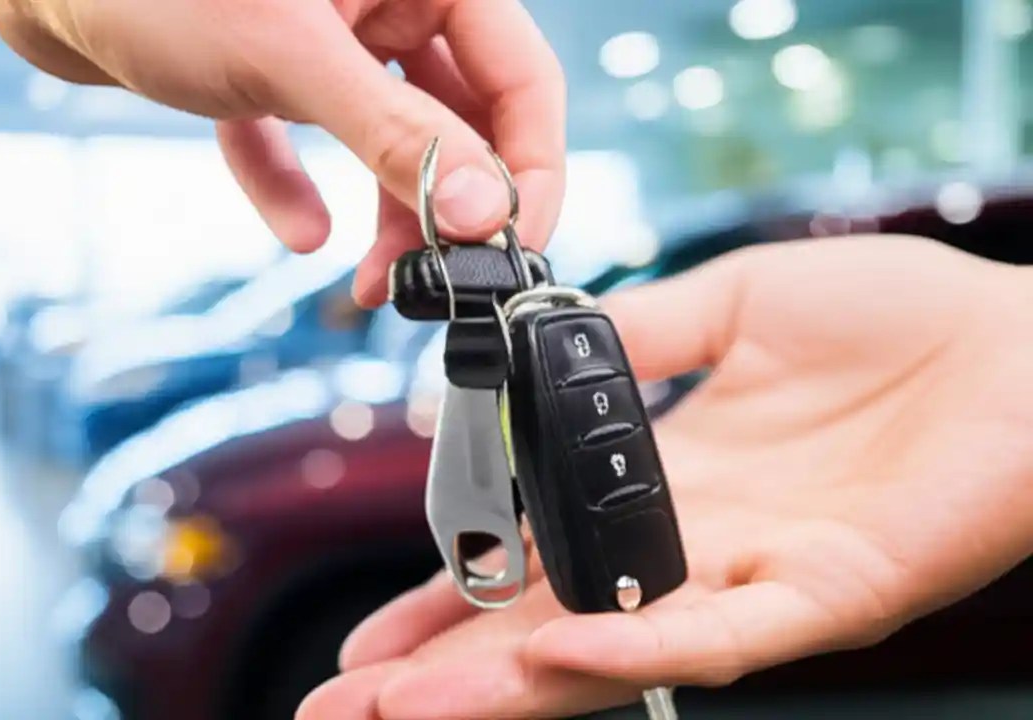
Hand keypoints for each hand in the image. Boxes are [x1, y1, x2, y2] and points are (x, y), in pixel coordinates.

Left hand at [0, 0, 565, 305]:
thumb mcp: (290, 59)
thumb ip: (396, 133)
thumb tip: (487, 213)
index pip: (521, 77)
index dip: (530, 169)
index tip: (509, 250)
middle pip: (462, 117)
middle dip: (450, 207)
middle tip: (435, 281)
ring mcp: (328, 34)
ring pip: (390, 137)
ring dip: (387, 214)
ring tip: (368, 283)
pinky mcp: (267, 68)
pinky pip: (306, 140)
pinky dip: (301, 188)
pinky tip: (298, 231)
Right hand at [298, 236, 1032, 718]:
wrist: (1024, 342)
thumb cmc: (895, 320)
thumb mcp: (729, 301)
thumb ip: (636, 332)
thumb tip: (535, 348)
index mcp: (668, 489)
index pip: (533, 565)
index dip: (447, 603)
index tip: (369, 639)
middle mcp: (695, 553)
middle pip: (544, 635)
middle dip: (440, 678)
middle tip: (337, 710)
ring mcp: (753, 585)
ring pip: (609, 659)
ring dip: (500, 687)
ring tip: (399, 710)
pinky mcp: (826, 596)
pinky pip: (716, 638)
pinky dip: (628, 654)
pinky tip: (543, 657)